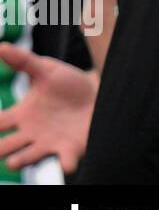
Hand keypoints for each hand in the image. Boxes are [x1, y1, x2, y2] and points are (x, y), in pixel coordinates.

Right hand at [0, 42, 97, 174]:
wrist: (98, 92)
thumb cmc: (68, 84)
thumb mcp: (46, 70)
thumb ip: (23, 61)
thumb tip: (1, 46)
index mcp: (21, 115)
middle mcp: (30, 133)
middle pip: (3, 147)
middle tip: (0, 146)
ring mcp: (48, 142)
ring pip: (24, 159)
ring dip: (19, 161)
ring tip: (15, 160)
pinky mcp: (70, 148)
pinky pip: (63, 161)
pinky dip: (64, 163)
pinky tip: (67, 162)